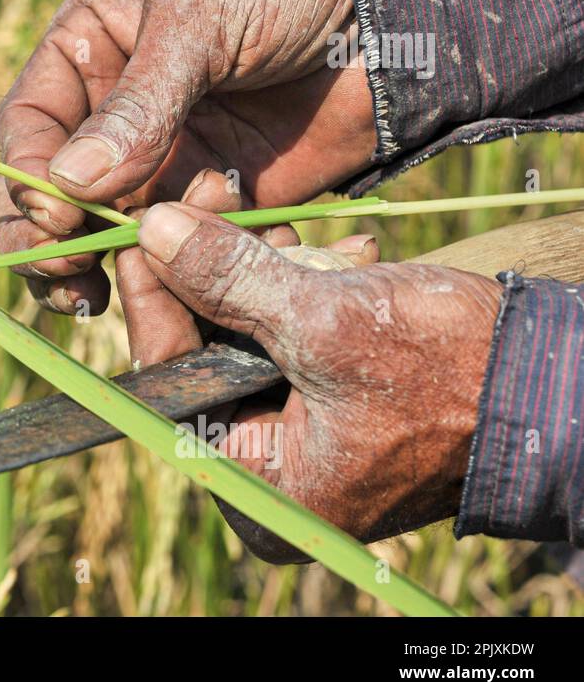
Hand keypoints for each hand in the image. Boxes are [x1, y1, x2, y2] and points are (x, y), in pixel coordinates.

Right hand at [0, 0, 378, 344]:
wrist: (391, 12)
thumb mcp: (199, 19)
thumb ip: (138, 102)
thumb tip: (69, 184)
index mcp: (87, 51)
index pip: (29, 127)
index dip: (27, 176)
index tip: (55, 215)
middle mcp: (111, 114)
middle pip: (51, 192)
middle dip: (47, 238)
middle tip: (63, 276)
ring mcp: (161, 161)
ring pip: (104, 230)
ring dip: (97, 267)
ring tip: (93, 301)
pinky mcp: (213, 200)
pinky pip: (176, 247)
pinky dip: (173, 270)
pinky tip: (183, 283)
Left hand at [137, 202, 503, 561]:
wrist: (565, 383)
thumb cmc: (455, 373)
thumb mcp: (328, 321)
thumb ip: (231, 280)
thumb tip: (152, 231)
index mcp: (258, 485)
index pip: (172, 377)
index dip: (154, 293)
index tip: (141, 226)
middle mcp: (271, 472)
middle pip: (204, 349)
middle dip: (214, 270)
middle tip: (213, 197)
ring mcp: (305, 436)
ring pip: (248, 332)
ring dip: (267, 271)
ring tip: (290, 227)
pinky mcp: (335, 399)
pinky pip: (293, 334)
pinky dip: (309, 288)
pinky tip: (342, 253)